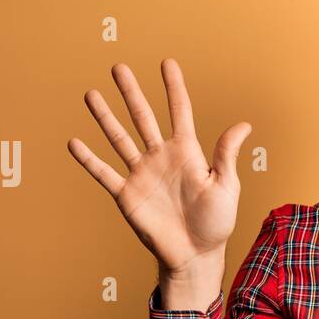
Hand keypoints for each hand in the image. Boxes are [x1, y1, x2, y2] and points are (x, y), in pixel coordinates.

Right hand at [67, 58, 251, 275]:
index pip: (179, 112)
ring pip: (119, 138)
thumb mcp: (226, 186)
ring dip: (105, 117)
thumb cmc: (216, 223)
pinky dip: (89, 160)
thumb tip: (244, 125)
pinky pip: (104, 173)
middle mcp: (161, 158)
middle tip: (118, 67)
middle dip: (131, 92)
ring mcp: (141, 174)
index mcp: (186, 152)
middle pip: (143, 117)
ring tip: (91, 94)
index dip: (174, 88)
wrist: (195, 255)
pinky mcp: (127, 195)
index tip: (167, 63)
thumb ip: (227, 155)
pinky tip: (74, 142)